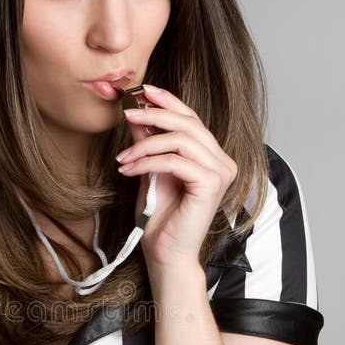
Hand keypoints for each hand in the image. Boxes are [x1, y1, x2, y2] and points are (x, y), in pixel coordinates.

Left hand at [118, 84, 236, 272]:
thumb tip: (136, 114)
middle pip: (188, 123)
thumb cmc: (160, 218)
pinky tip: (128, 169)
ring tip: (123, 156)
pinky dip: (147, 162)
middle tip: (126, 113)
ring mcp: (220, 173)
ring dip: (145, 144)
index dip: (168, 101)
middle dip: (154, 114)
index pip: (192, 119)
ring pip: (181, 139)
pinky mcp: (211, 185)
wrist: (165, 253)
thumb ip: (147, 143)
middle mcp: (222, 161)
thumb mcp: (149, 171)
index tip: (142, 91)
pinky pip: (175, 161)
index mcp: (212, 156)